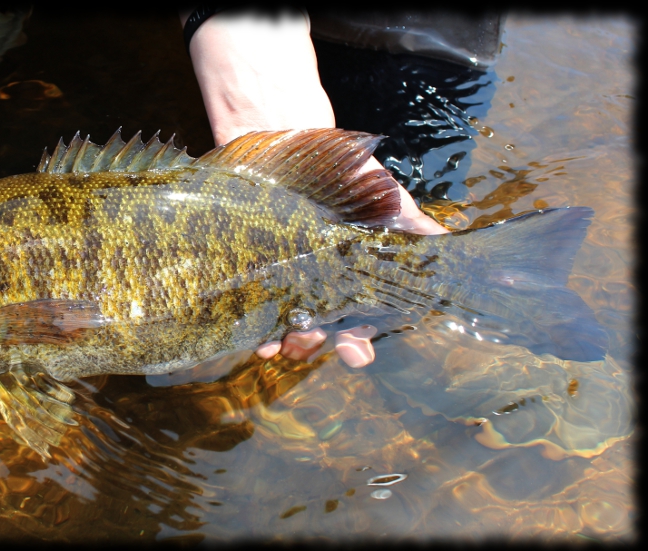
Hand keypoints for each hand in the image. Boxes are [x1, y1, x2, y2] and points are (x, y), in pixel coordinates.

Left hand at [182, 9, 448, 366]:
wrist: (284, 135)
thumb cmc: (341, 170)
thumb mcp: (381, 194)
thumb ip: (411, 223)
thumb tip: (445, 244)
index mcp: (350, 276)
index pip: (358, 318)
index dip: (358, 340)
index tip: (356, 354)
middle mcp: (316, 284)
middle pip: (318, 330)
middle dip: (319, 343)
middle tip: (310, 345)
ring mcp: (280, 278)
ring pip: (282, 324)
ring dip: (282, 339)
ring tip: (279, 343)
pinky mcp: (247, 268)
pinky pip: (248, 305)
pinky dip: (250, 324)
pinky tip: (251, 332)